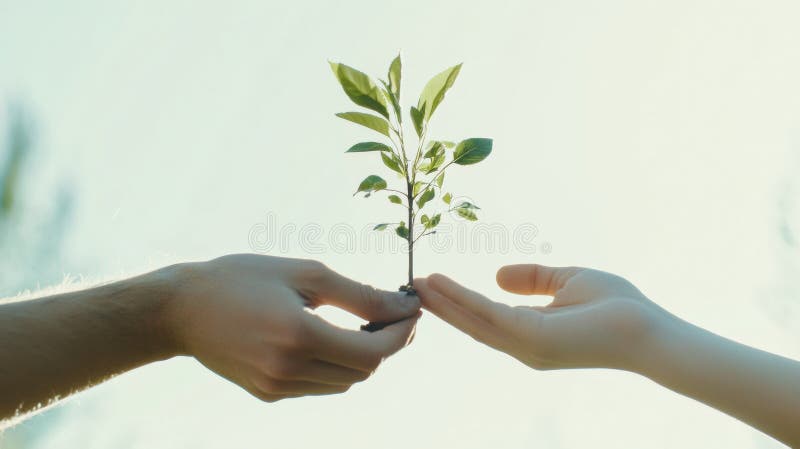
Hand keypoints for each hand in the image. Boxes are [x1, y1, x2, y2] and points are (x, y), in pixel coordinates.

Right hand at [165, 254, 419, 401]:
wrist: (181, 309)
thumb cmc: (242, 278)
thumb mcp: (305, 273)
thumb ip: (360, 293)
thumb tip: (405, 306)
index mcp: (299, 336)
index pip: (373, 351)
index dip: (402, 334)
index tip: (413, 311)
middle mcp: (288, 370)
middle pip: (364, 371)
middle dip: (388, 344)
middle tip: (393, 313)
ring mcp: (277, 387)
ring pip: (344, 382)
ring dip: (363, 357)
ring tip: (363, 323)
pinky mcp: (268, 395)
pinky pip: (318, 386)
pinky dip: (335, 366)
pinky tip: (330, 338)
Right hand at [415, 264, 666, 370]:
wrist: (649, 331)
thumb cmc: (617, 307)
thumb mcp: (568, 281)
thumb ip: (534, 279)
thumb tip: (496, 276)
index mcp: (531, 335)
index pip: (487, 319)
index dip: (459, 303)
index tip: (435, 286)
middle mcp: (523, 346)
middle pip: (472, 324)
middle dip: (442, 306)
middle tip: (413, 286)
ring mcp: (525, 346)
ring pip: (473, 321)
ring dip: (443, 301)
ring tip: (417, 283)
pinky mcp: (531, 338)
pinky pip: (487, 314)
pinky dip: (460, 299)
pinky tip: (440, 286)